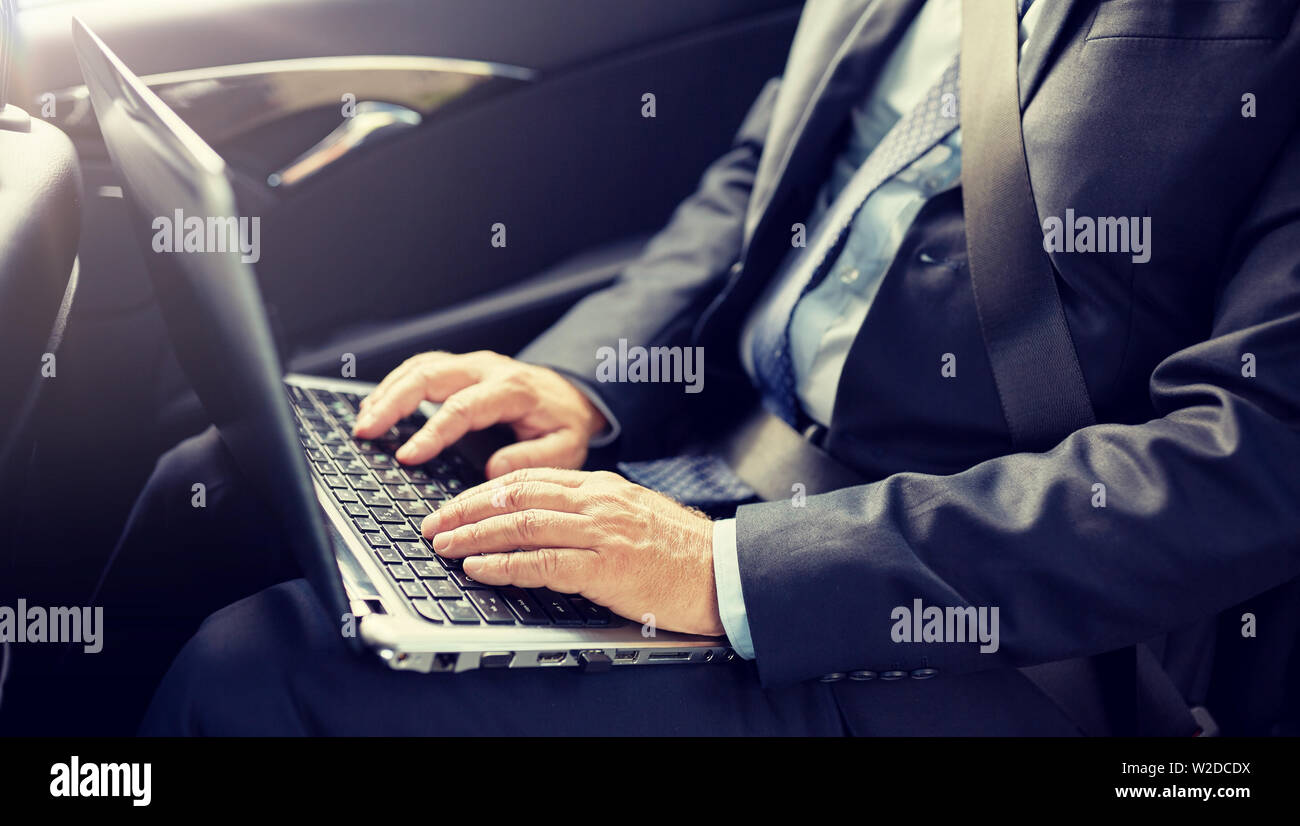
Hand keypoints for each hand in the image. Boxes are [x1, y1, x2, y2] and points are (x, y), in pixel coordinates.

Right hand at [352, 351, 607, 477]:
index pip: (462, 408)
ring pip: (420, 366)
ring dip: (387, 391)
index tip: (407, 456)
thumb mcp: (565, 447)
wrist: (574, 394)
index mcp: (511, 390)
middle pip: (430, 376)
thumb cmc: (565, 423)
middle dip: (392, 402)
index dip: (431, 432)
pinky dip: (394, 384)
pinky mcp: (460, 368)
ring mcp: (471, 365)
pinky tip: (377, 406)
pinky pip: (421, 368)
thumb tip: (493, 471)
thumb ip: (532, 459)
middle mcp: (487, 370)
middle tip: (365, 431)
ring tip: (363, 422)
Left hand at [423, 468, 724, 636]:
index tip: (453, 506)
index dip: (482, 492)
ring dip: (475, 536)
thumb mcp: (630, 515)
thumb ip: (588, 512)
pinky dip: (504, 565)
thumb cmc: (679, 551)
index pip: (527, 478)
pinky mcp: (605, 567)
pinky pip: (542, 563)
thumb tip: (540, 522)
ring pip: (521, 524)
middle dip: (465, 509)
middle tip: (433, 524)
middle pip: (515, 494)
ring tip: (444, 545)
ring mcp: (600, 532)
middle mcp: (596, 501)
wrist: (723, 572)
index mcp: (599, 486)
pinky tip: (479, 568)